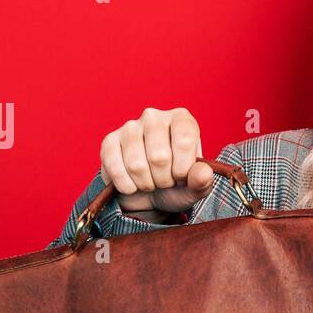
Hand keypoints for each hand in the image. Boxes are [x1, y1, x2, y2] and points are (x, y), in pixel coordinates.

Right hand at [99, 107, 216, 215]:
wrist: (148, 196)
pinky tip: (133, 184)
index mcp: (181, 119)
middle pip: (159, 156)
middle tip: (165, 181)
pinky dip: (127, 186)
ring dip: (146, 184)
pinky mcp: (109, 142)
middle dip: (164, 180)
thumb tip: (203, 172)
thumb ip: (203, 181)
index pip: (184, 141)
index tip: (182, 176)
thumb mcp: (194, 187)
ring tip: (150, 182)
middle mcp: (154, 116)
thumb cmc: (175, 185)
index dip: (183, 168)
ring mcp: (129, 127)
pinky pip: (116, 169)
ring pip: (136, 165)